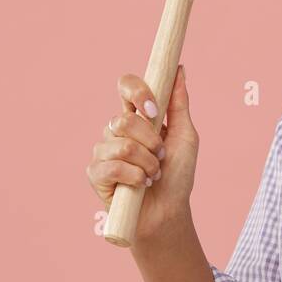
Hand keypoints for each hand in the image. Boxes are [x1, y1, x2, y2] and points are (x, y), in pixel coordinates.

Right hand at [86, 65, 199, 242]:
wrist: (169, 212)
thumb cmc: (178, 175)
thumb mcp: (185, 136)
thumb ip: (179, 103)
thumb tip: (179, 68)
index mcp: (137, 116)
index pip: (126, 86)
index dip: (137, 91)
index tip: (153, 109)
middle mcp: (116, 130)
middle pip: (125, 119)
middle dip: (151, 141)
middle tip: (161, 156)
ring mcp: (103, 151)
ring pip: (122, 144)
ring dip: (147, 162)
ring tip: (153, 174)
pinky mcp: (95, 173)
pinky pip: (114, 166)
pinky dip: (136, 177)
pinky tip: (141, 185)